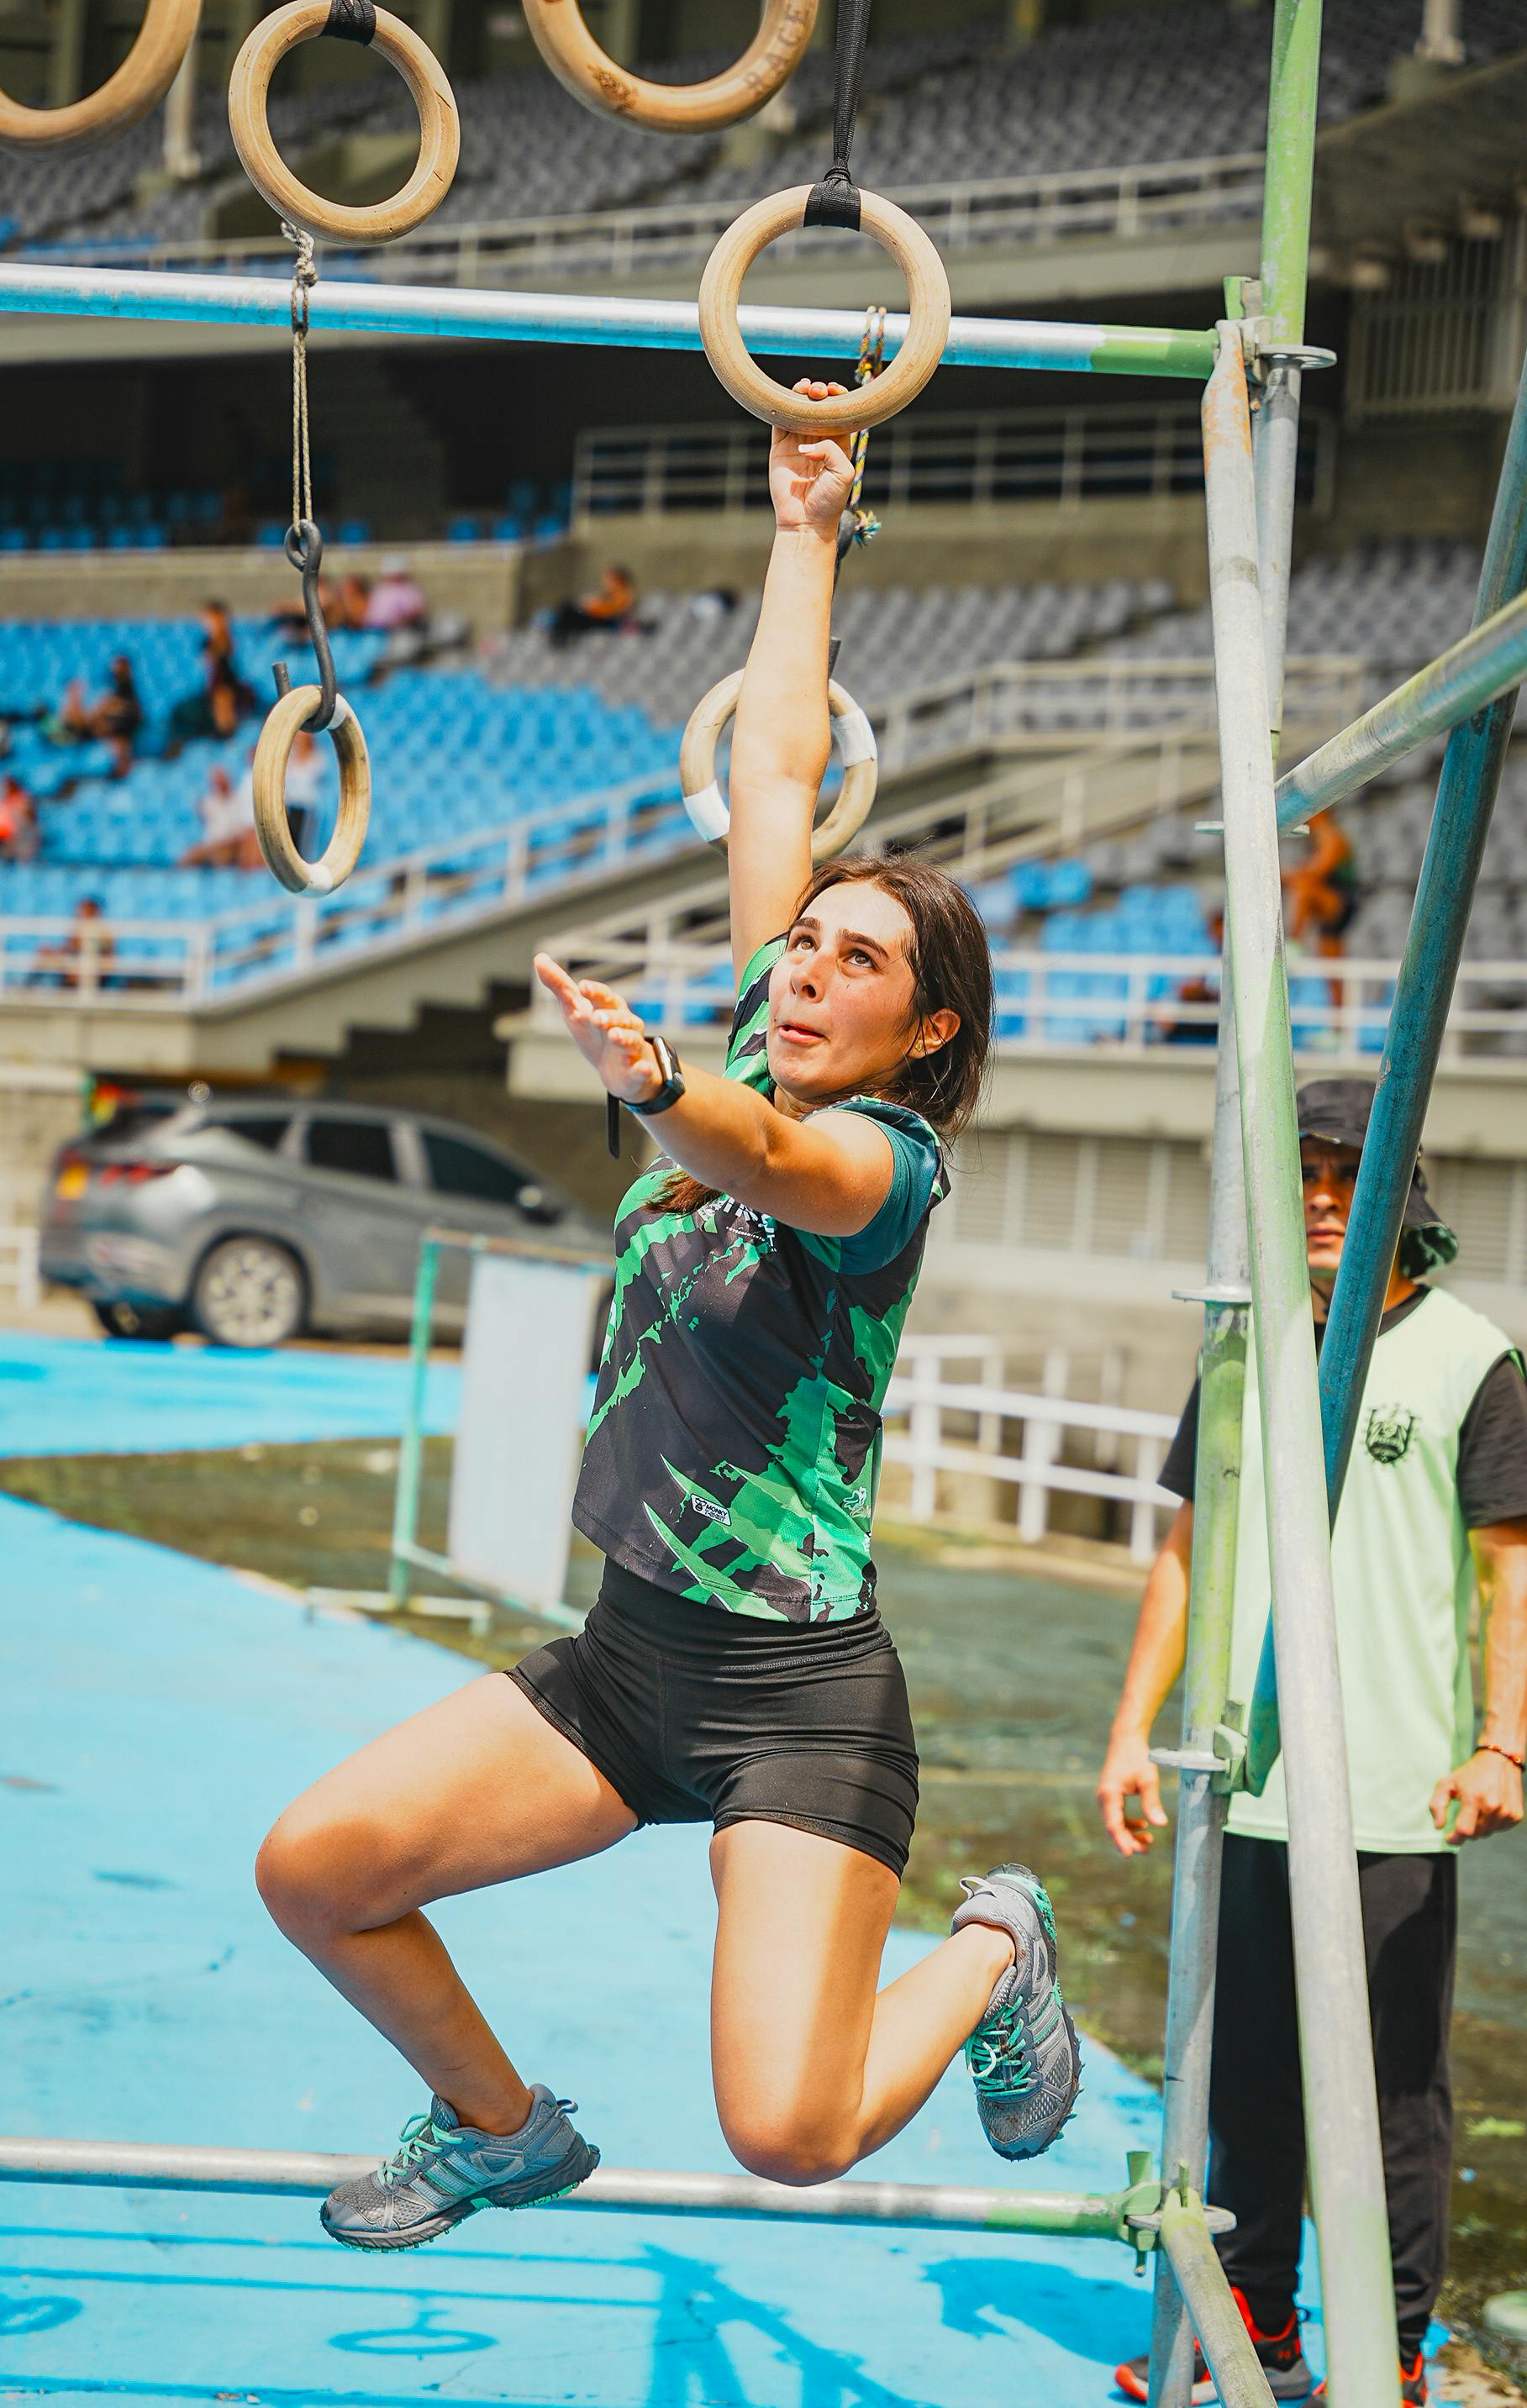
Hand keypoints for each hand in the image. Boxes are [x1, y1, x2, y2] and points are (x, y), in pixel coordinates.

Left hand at [534, 955, 660, 1103]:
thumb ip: (559, 985)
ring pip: (631, 1040)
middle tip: (596, 1018)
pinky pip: (642, 1070)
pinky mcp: (636, 1071)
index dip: (595, 992)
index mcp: (609, 1008)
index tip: (582, 987)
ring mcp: (632, 1047)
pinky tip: (642, 1068)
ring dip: (624, 1037)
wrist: (613, 1068)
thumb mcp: (574, 1010)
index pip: (604, 996)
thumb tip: (539, 959)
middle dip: (610, 1017)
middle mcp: (624, 1025)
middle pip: (620, 1017)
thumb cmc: (593, 1032)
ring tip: (614, 1036)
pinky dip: (643, 1069)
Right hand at [769, 380, 856, 537]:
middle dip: (820, 392)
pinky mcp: (779, 447)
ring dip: (802, 394)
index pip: (838, 413)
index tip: (835, 391)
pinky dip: (782, 406)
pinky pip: (779, 421)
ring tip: (804, 389)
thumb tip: (806, 444)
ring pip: (798, 409)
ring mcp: (797, 442)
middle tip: (818, 392)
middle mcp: (818, 439)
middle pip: (818, 406)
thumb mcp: (844, 472)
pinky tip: (789, 396)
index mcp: (838, 443)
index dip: (838, 397)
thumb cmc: (829, 501)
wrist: (805, 522)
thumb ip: (831, 449)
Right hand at [1097, 1731, 1167, 1856]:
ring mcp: (1105, 1797)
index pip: (1113, 1824)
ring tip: (1148, 1840)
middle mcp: (1103, 1798)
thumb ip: (1152, 1802)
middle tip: (1147, 1848)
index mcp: (1109, 1794)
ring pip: (1115, 1823)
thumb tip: (1161, 1824)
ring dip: (1130, 1833)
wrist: (1126, 1739)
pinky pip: (1117, 1816)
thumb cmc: (1137, 1757)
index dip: (1122, 1841)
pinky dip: (1128, 1823)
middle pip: (1113, 1827)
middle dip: (1129, 1840)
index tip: (1130, 1854)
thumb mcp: (1148, 1779)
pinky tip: (1143, 1825)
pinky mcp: (1111, 1795)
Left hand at [1430, 1749, 1523, 1844]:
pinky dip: (1492, 1823)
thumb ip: (1437, 1805)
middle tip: (1465, 1812)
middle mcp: (1492, 1805)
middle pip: (1475, 1834)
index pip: (1465, 1830)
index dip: (1455, 1838)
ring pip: (1486, 1833)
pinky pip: (1498, 1829)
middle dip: (1466, 1828)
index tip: (1449, 1838)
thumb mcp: (1446, 1783)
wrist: (1498, 1761)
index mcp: (1473, 1797)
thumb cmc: (1469, 1774)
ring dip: (1479, 1826)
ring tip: (1478, 1807)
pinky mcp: (1515, 1815)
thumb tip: (1438, 1827)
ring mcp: (1506, 1811)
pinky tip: (1490, 1808)